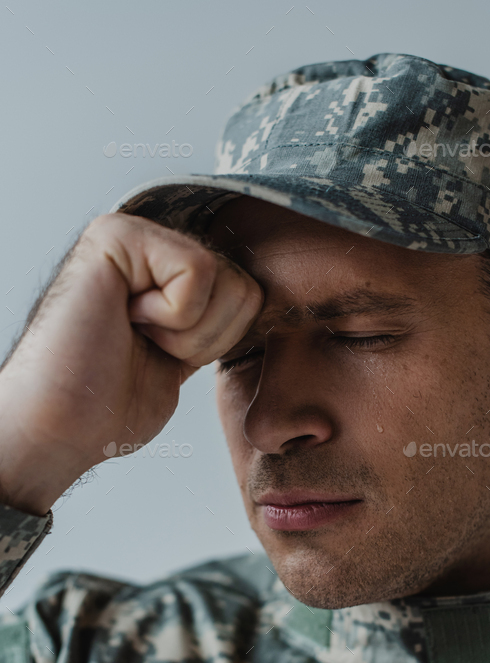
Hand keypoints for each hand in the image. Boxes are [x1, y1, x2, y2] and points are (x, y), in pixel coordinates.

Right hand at [0, 213, 262, 514]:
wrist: (59, 427)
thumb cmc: (109, 403)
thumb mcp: (183, 353)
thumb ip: (213, 317)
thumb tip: (257, 300)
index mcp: (168, 273)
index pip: (249, 296)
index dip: (217, 343)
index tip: (160, 354)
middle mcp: (152, 245)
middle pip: (245, 286)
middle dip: (205, 337)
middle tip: (146, 345)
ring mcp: (135, 235)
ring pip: (226, 279)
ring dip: (185, 331)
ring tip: (133, 334)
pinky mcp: (119, 235)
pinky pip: (198, 272)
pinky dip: (171, 317)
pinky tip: (125, 320)